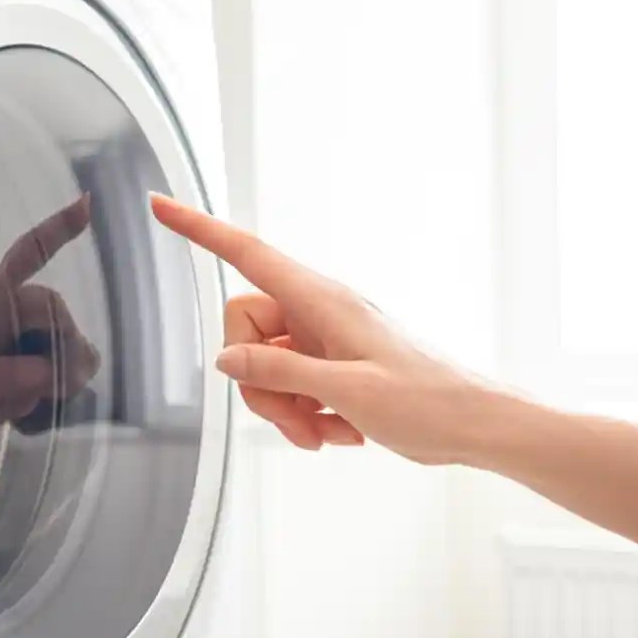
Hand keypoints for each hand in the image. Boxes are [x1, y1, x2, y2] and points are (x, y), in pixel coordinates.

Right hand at [151, 193, 490, 463]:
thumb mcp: (348, 391)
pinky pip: (289, 382)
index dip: (198, 228)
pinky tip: (340, 432)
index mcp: (320, 299)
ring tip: (323, 433)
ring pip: (263, 363)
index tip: (159, 205)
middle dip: (257, 382)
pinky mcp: (331, 362)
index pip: (244, 252)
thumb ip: (280, 372)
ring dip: (283, 406)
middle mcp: (316, 310)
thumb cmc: (430, 403)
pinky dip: (304, 413)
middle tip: (296, 420)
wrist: (478, 425)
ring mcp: (322, 337)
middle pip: (243, 329)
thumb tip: (225, 359)